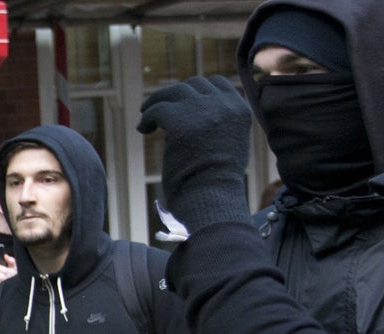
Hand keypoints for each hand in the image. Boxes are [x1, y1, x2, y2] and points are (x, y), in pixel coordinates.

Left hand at [137, 75, 251, 231]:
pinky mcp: (182, 121)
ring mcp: (204, 110)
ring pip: (174, 92)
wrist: (212, 199)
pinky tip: (143, 129)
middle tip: (159, 111)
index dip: (195, 91)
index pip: (217, 83)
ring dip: (157, 102)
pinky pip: (158, 108)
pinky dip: (147, 117)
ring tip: (146, 116)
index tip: (180, 104)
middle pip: (194, 84)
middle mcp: (225, 105)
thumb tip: (192, 114)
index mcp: (240, 111)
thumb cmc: (215, 183)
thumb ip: (218, 123)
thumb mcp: (228, 145)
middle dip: (175, 96)